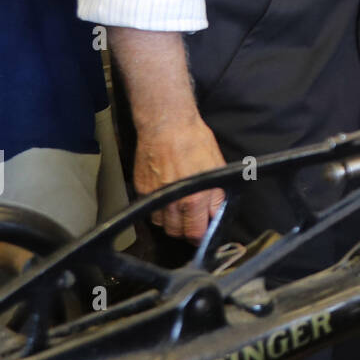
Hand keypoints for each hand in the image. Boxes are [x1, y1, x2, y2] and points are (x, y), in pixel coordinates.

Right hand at [133, 117, 226, 240]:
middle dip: (186, 229)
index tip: (204, 231)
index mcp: (194, 198)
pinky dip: (158, 210)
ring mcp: (155, 197)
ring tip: (180, 207)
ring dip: (171, 221)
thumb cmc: (194, 140)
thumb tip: (217, 215)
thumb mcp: (216, 168)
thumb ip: (217, 197)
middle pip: (176, 232)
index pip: (196, 233)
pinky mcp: (142, 190)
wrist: (166, 124)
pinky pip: (150, 211)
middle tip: (193, 219)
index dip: (201, 235)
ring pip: (162, 224)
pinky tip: (168, 199)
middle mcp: (173, 201)